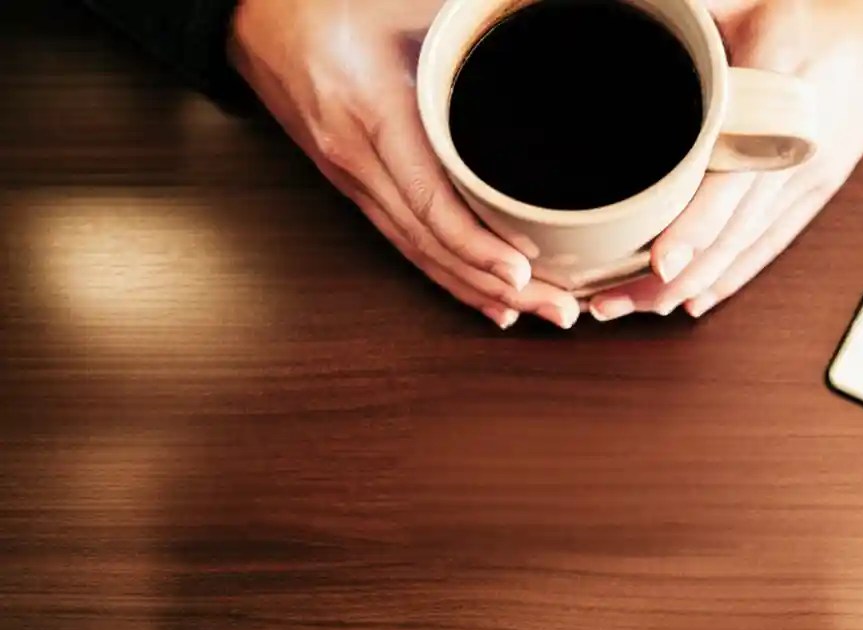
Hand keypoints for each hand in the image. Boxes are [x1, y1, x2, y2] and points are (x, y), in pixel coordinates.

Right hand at [228, 0, 580, 328]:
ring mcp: (352, 178)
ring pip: (417, 252)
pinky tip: (483, 299)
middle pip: (431, 243)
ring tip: (535, 315)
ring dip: (476, 291)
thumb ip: (464, 28)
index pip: (428, 200)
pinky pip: (402, 242)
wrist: (254, 14)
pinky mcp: (352, 185)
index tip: (521, 272)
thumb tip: (522, 17)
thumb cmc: (326, 3)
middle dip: (496, 285)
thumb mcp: (399, 5)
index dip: (475, 245)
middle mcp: (358, 158)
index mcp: (374, 113)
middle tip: (559, 311)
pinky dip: (444, 275)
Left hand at [588, 0, 862, 320]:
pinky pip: (768, 247)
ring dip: (691, 287)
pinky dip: (731, 278)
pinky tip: (695, 300)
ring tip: (638, 309)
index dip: (695, 228)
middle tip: (612, 301)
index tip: (658, 261)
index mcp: (779, 113)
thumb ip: (695, 21)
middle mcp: (793, 160)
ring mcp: (805, 183)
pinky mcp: (813, 193)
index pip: (731, 184)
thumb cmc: (820, 13)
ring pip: (743, 252)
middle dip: (669, 279)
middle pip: (728, 237)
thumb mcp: (750, 5)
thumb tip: (633, 15)